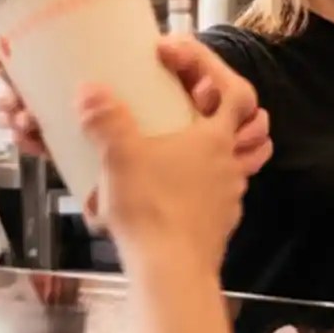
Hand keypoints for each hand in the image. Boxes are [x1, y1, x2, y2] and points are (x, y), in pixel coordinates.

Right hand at [76, 36, 271, 270]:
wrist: (171, 274)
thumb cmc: (152, 212)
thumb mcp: (120, 158)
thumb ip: (105, 121)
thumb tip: (89, 90)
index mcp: (214, 140)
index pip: (236, 91)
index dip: (211, 68)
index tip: (180, 58)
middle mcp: (230, 165)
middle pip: (244, 125)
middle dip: (216, 106)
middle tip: (187, 96)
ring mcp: (228, 197)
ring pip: (234, 159)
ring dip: (211, 145)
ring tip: (178, 141)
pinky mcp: (218, 224)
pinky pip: (217, 192)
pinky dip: (200, 182)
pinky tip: (172, 186)